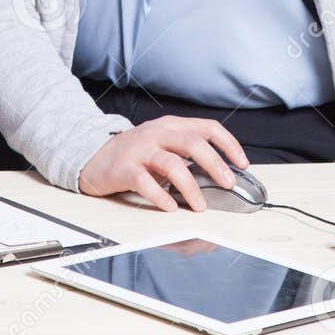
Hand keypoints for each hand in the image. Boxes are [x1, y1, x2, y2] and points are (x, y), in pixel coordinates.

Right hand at [78, 116, 249, 211]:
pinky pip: (145, 182)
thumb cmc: (134, 154)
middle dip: (215, 164)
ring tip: (200, 205)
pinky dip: (160, 196)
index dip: (228, 144)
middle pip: (193, 143)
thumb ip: (185, 152)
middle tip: (228, 183)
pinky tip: (170, 208)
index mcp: (170, 126)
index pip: (206, 127)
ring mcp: (139, 150)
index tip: (242, 163)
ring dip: (191, 187)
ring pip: (172, 164)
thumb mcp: (161, 144)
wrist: (92, 157)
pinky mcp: (123, 168)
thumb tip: (219, 172)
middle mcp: (156, 134)